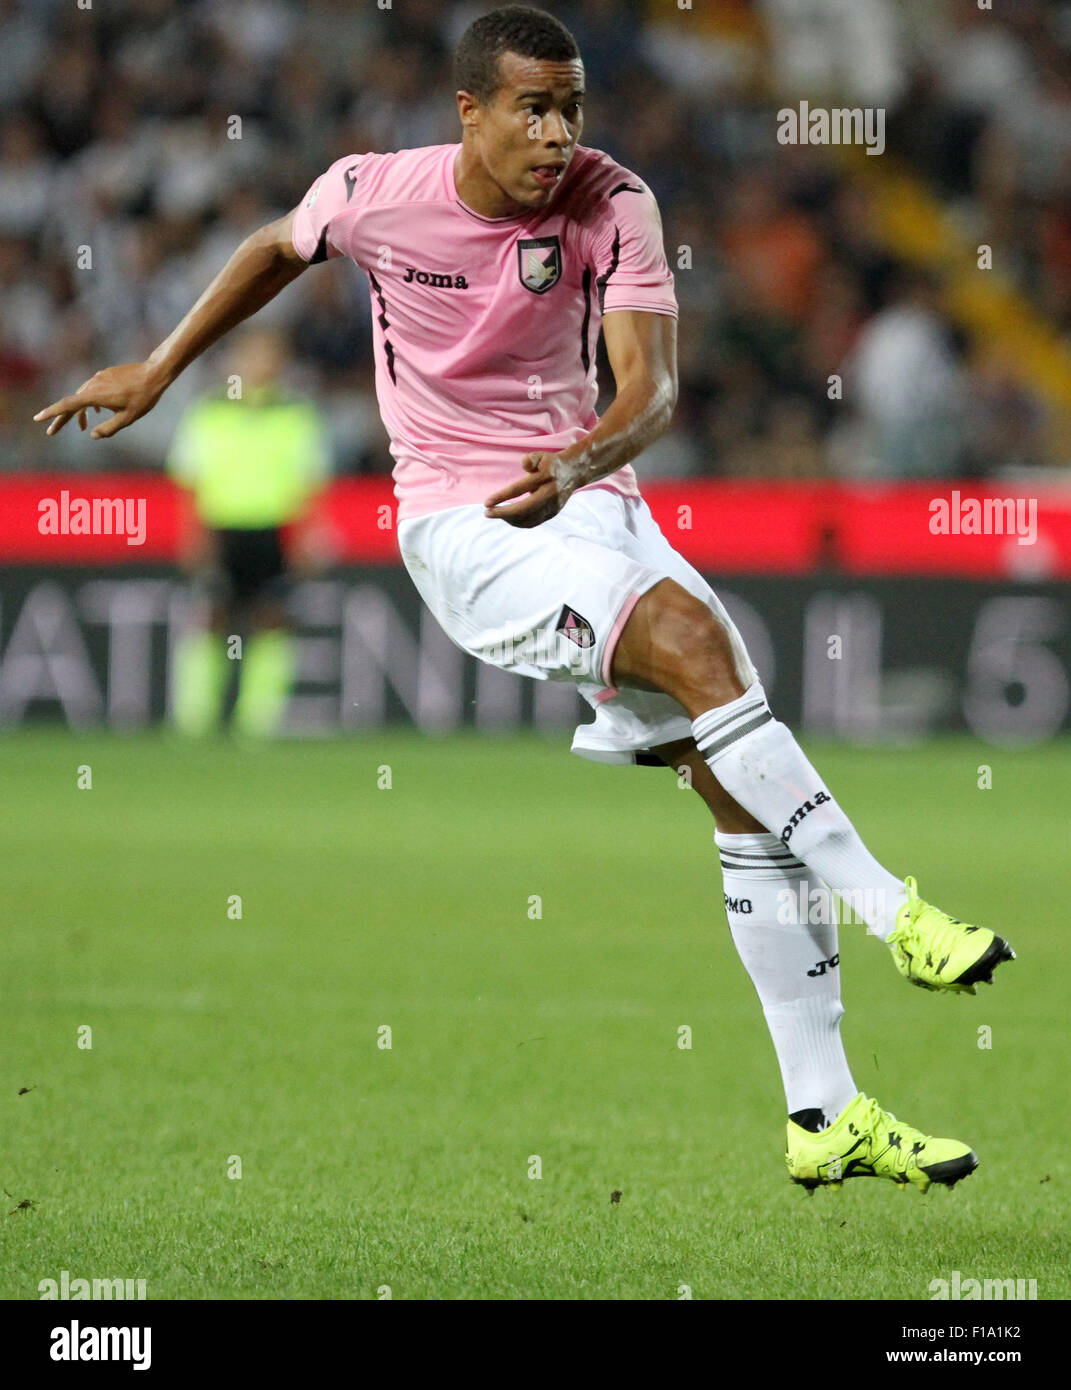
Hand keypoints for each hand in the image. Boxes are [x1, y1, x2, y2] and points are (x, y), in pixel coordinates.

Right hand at [33, 360, 168, 439]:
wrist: (154, 374)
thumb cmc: (143, 397)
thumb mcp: (127, 418)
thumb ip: (109, 428)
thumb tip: (93, 435)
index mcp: (94, 395)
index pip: (67, 406)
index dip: (52, 413)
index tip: (38, 418)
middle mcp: (92, 385)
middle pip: (72, 403)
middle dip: (62, 418)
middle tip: (51, 431)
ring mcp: (98, 378)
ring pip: (82, 397)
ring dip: (80, 412)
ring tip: (81, 427)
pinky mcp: (105, 375)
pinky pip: (92, 390)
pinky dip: (90, 403)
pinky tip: (97, 411)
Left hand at [483, 451, 574, 527]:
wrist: (573, 472)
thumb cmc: (550, 463)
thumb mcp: (541, 455)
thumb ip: (531, 458)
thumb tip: (524, 463)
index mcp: (544, 477)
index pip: (519, 489)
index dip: (502, 497)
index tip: (486, 502)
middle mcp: (550, 494)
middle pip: (524, 509)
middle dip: (503, 514)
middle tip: (487, 513)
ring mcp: (552, 506)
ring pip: (528, 519)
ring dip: (509, 519)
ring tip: (495, 514)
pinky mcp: (553, 513)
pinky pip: (534, 522)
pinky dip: (519, 523)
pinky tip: (508, 518)